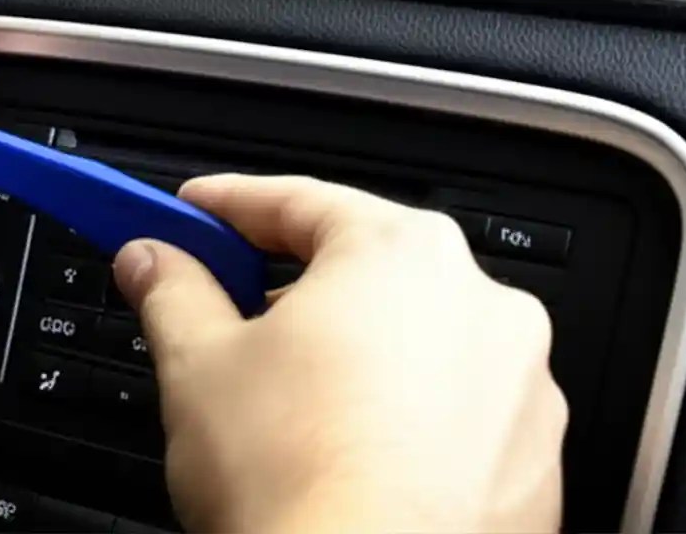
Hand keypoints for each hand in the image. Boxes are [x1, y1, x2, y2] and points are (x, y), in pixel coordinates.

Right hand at [113, 175, 566, 532]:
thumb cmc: (296, 484)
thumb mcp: (198, 366)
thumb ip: (173, 291)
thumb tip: (154, 262)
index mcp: (399, 257)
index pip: (298, 202)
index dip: (229, 204)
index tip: (194, 214)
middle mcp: (479, 306)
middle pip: (363, 267)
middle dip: (289, 283)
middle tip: (225, 306)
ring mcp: (519, 385)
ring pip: (414, 339)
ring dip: (352, 351)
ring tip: (286, 400)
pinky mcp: (531, 457)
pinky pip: (455, 407)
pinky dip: (403, 413)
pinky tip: (348, 450)